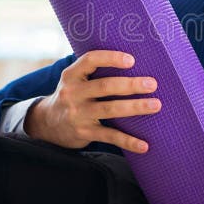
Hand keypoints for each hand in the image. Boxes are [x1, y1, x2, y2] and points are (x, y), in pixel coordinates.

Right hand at [25, 50, 160, 152]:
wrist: (47, 125)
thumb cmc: (73, 96)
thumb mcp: (76, 80)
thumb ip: (95, 72)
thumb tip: (135, 63)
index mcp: (72, 75)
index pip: (90, 60)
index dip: (110, 58)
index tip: (132, 60)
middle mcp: (72, 93)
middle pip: (104, 86)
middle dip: (130, 85)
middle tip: (152, 84)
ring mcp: (77, 114)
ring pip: (110, 109)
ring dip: (135, 107)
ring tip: (156, 105)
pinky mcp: (84, 133)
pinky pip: (109, 136)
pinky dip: (128, 141)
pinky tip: (144, 145)